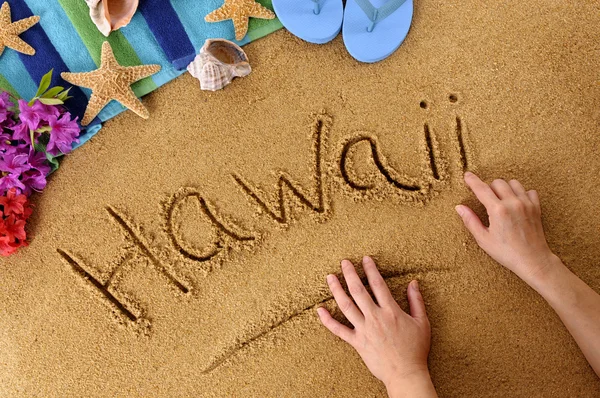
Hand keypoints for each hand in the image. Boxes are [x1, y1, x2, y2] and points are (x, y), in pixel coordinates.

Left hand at [317, 257, 435, 396]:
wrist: (406, 374)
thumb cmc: (416, 349)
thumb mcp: (422, 322)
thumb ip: (416, 301)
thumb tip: (413, 282)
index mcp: (391, 311)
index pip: (378, 284)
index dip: (371, 269)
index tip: (365, 259)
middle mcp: (375, 318)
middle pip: (358, 291)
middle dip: (350, 274)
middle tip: (344, 262)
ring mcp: (364, 330)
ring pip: (346, 306)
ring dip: (336, 290)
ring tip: (330, 277)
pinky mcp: (357, 343)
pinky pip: (339, 330)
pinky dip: (327, 320)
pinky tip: (319, 310)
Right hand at [456, 172, 557, 284]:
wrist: (533, 260)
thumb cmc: (506, 252)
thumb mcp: (483, 239)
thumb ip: (470, 221)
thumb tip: (459, 207)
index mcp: (498, 211)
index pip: (482, 189)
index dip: (472, 181)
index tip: (467, 175)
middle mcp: (513, 203)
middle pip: (498, 182)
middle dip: (489, 187)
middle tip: (486, 200)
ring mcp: (526, 204)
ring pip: (513, 183)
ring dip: (505, 188)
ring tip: (501, 200)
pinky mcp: (536, 207)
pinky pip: (529, 191)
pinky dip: (521, 194)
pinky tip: (516, 204)